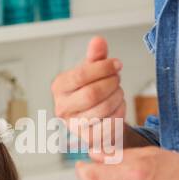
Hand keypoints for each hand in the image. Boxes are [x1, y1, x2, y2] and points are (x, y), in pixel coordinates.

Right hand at [51, 36, 125, 151]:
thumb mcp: (94, 70)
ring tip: (119, 91)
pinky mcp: (88, 139)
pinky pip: (109, 125)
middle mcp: (62, 108)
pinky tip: (119, 106)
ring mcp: (74, 126)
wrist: (98, 119)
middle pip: (92, 94)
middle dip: (111, 84)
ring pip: (102, 109)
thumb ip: (96, 56)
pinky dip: (119, 112)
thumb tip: (98, 41)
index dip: (103, 68)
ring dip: (117, 97)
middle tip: (118, 79)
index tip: (117, 64)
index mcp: (59, 87)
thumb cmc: (94, 90)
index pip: (80, 75)